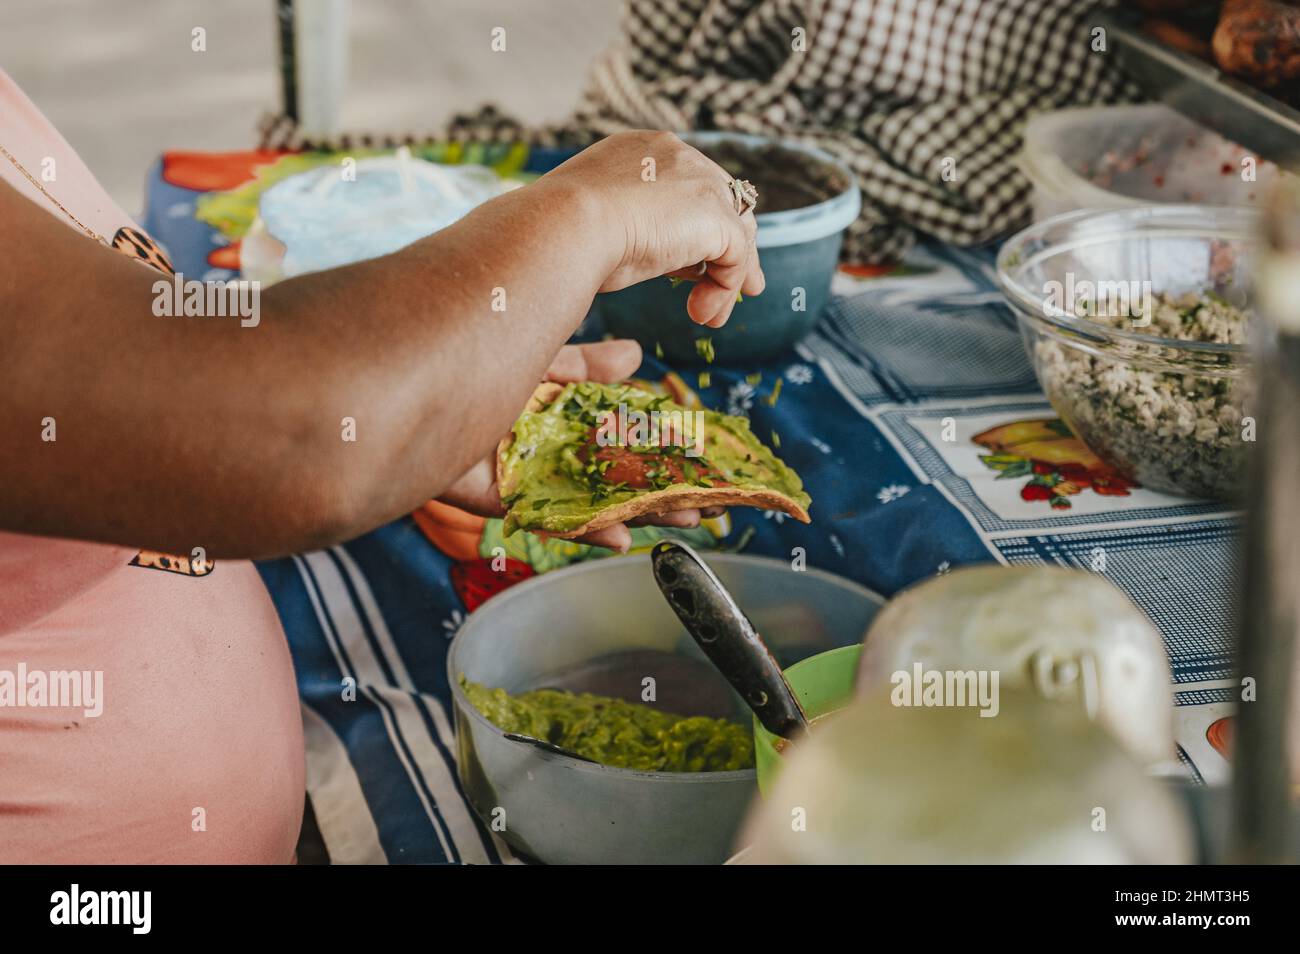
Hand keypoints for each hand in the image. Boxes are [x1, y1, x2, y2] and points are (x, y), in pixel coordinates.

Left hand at [437, 339, 723, 551]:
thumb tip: (635, 357)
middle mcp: (539, 442)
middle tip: (707, 503)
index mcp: (551, 407)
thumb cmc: (456, 354)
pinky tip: (619, 537)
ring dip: (638, 511)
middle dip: (660, 488)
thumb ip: (582, 366)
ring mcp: (518, 471)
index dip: (658, 446)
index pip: (616, 430)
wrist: (385, 378)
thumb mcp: (533, 356)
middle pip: (611, 472)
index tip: (697, 458)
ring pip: (589, 499)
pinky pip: (542, 517)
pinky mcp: (490, 494)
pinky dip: (581, 528)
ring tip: (683, 520)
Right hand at [541, 130, 764, 327]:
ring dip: (727, 276)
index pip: (686, 184)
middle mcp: (675, 155)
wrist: (561, 225)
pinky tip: (702, 314)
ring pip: (733, 232)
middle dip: (728, 247)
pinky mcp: (715, 216)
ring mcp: (699, 181)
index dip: (695, 224)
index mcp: (641, 151)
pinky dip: (724, 289)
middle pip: (721, 202)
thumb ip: (632, 236)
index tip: (692, 262)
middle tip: (732, 285)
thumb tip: (648, 269)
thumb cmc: (559, 234)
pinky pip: (735, 258)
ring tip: (710, 314)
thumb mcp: (598, 228)